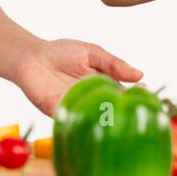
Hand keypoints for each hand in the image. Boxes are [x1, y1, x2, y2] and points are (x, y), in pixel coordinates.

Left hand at [13, 38, 143, 115]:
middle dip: (126, 112)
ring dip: (110, 121)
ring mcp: (79, 108)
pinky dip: (87, 123)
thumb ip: (113, 63)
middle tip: (137, 111)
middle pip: (114, 109)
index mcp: (104, 84)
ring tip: (122, 120)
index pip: (125, 94)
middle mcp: (93, 99)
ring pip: (98, 118)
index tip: (146, 92)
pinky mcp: (62, 114)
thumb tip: (139, 74)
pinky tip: (97, 121)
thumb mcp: (92, 53)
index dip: (137, 96)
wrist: (31, 56)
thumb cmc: (61, 52)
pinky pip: (78, 121)